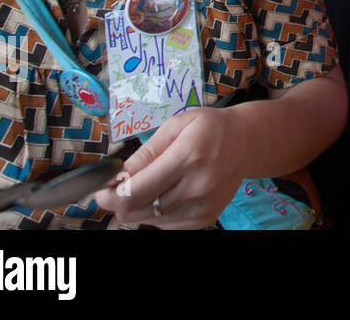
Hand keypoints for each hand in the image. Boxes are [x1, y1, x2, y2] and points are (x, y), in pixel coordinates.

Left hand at [93, 108, 249, 228]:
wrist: (248, 142)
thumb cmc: (210, 128)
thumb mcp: (177, 125)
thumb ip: (146, 152)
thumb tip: (118, 176)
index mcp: (188, 156)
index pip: (135, 191)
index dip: (109, 195)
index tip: (101, 189)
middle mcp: (197, 185)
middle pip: (137, 211)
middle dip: (119, 202)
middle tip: (119, 188)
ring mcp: (202, 205)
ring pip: (149, 220)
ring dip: (139, 207)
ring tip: (150, 185)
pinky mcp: (205, 218)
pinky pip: (166, 225)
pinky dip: (156, 213)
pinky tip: (166, 193)